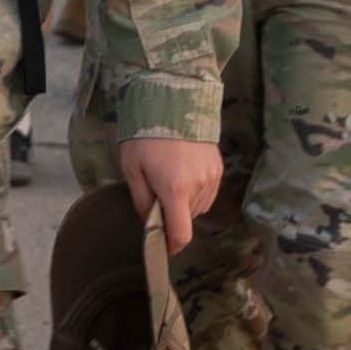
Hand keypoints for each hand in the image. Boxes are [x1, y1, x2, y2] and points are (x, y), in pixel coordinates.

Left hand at [123, 133, 223, 251]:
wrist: (172, 100)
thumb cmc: (146, 136)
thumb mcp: (132, 169)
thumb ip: (141, 202)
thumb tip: (150, 222)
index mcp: (175, 190)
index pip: (180, 234)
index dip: (171, 246)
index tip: (163, 248)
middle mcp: (198, 186)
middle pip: (187, 219)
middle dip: (172, 216)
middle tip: (157, 196)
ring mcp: (211, 176)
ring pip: (198, 207)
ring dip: (185, 204)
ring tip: (170, 180)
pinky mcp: (218, 167)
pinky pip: (207, 193)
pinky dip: (195, 192)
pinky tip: (182, 174)